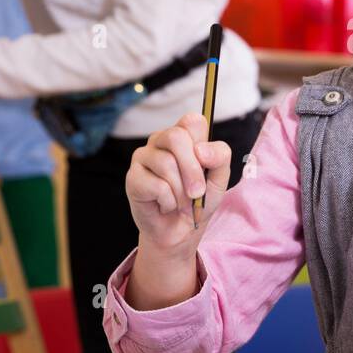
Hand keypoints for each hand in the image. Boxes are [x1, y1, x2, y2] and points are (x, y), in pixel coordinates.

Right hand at [125, 113, 232, 252]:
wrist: (180, 231)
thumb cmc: (199, 200)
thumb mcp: (219, 178)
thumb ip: (220, 157)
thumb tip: (201, 150)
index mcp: (183, 135)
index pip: (192, 121)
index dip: (202, 143)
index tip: (206, 164)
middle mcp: (160, 140)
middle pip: (176, 137)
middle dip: (192, 170)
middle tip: (197, 192)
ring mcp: (143, 157)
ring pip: (166, 163)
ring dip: (181, 191)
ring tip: (180, 201)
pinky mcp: (133, 177)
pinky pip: (156, 185)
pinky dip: (168, 201)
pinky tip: (165, 204)